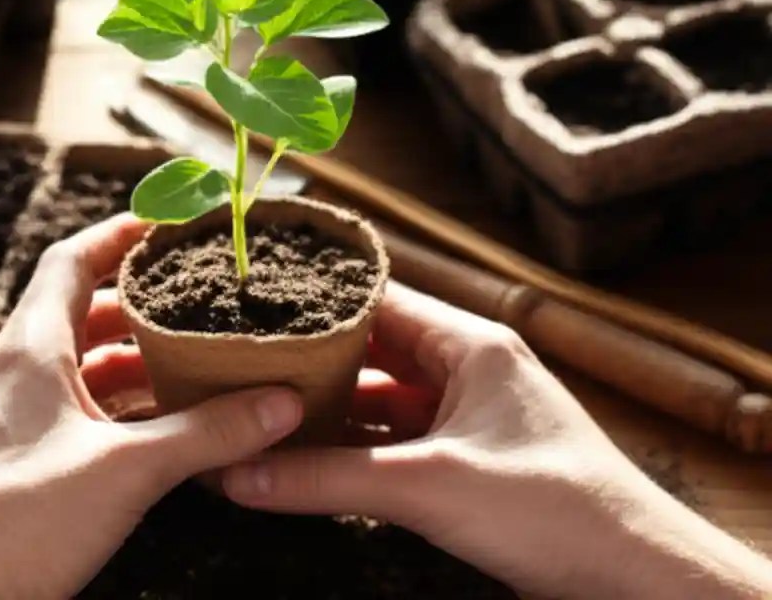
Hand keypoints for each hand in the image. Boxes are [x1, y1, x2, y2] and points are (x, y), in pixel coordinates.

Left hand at [0, 214, 304, 599]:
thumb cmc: (21, 527)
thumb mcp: (128, 470)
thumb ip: (207, 433)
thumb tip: (280, 403)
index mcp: (28, 351)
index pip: (70, 261)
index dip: (116, 234)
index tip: (162, 224)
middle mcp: (8, 374)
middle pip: (76, 314)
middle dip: (139, 308)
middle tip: (195, 306)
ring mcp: (2, 418)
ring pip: (72, 369)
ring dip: (127, 364)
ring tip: (188, 368)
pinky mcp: (6, 461)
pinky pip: (62, 412)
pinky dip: (108, 409)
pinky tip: (150, 432)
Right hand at [222, 283, 771, 599]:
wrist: (636, 581)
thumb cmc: (558, 513)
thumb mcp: (428, 488)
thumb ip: (327, 480)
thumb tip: (237, 476)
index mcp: (473, 345)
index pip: (377, 301)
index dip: (313, 306)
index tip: (250, 313)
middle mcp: (472, 371)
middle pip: (373, 353)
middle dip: (310, 368)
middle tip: (239, 372)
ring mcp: (471, 419)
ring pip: (382, 402)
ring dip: (330, 416)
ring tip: (259, 418)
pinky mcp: (470, 464)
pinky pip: (398, 444)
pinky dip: (355, 453)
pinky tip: (307, 463)